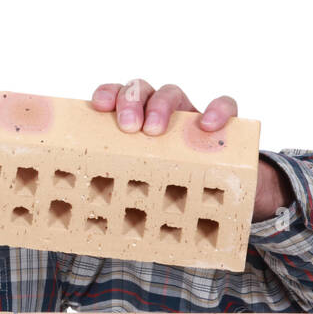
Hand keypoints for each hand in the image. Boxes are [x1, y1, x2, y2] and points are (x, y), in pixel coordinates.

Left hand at [90, 79, 291, 220]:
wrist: (225, 192)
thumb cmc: (172, 186)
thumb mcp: (144, 185)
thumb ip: (121, 190)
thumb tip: (87, 224)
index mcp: (132, 122)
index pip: (115, 95)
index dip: (107, 93)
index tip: (99, 106)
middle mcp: (157, 111)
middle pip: (140, 89)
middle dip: (130, 102)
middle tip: (128, 128)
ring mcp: (189, 113)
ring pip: (172, 92)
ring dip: (160, 106)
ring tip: (155, 131)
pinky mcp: (223, 121)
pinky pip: (225, 104)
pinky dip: (217, 110)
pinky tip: (207, 126)